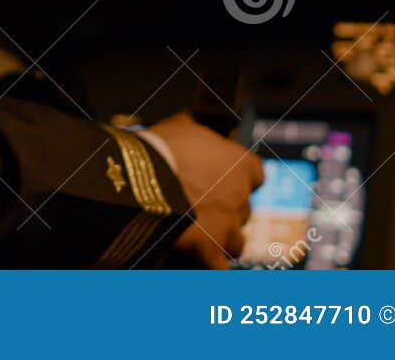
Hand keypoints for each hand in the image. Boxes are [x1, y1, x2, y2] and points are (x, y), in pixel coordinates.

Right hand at [147, 112, 263, 268]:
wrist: (139, 180)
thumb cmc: (157, 149)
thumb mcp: (178, 127)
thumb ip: (194, 131)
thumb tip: (190, 126)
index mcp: (238, 163)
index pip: (255, 174)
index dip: (238, 179)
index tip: (225, 180)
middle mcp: (240, 195)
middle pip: (242, 209)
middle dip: (224, 211)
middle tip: (199, 209)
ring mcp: (228, 226)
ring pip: (235, 241)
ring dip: (220, 240)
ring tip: (195, 238)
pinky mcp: (211, 251)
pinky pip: (218, 269)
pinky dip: (210, 268)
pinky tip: (199, 267)